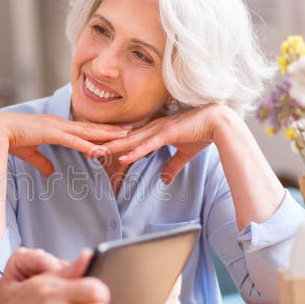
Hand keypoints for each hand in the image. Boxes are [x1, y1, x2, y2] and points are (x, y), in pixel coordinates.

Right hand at [0, 112, 129, 175]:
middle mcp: (59, 124)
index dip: (100, 132)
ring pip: (87, 132)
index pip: (83, 129)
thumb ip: (42, 161)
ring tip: (124, 137)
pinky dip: (88, 145)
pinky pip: (74, 141)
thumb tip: (50, 172)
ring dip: (106, 135)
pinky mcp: (51, 133)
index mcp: (56, 127)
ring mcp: (56, 127)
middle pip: (91, 128)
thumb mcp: (31, 153)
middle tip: (130, 130)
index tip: (115, 133)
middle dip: (111, 130)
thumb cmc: (10, 139)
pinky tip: (100, 149)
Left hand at [101, 104, 235, 183]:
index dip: (112, 143)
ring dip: (113, 147)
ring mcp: (159, 129)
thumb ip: (172, 166)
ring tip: (96, 152)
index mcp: (154, 130)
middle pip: (123, 138)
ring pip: (131, 140)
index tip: (96, 148)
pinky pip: (147, 144)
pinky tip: (122, 156)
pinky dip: (134, 151)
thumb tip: (164, 180)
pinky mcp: (168, 134)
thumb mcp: (183, 154)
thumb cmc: (202, 133)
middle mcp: (153, 128)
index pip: (128, 138)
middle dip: (105, 144)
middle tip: (85, 148)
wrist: (219, 124)